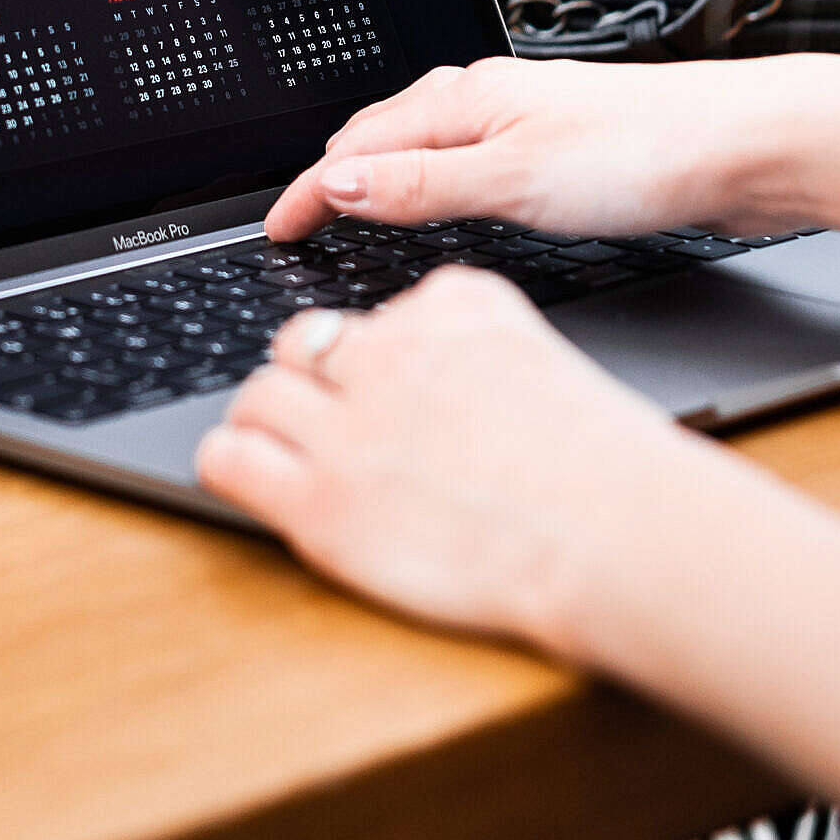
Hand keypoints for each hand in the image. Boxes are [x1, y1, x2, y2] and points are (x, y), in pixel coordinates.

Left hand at [194, 262, 695, 648]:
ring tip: (288, 451)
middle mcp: (390, 351)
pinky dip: (231, 460)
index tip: (381, 384)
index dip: (372, 355)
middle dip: (310, 378)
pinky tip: (251, 474)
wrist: (610, 534)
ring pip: (259, 392)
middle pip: (304, 340)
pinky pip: (230, 457)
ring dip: (269, 418)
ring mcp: (348, 427)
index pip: (377, 310)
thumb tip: (445, 376)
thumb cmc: (601, 469)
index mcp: (451, 305)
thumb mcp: (544, 361)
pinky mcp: (321, 502)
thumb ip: (480, 352)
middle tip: (330, 421)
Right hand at [267, 53, 801, 243]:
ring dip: (385, 170)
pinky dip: (435, 178)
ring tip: (358, 205)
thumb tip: (339, 185)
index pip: (359, 147)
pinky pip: (472, 158)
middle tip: (302, 218)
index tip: (277, 229)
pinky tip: (453, 199)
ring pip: (430, 141)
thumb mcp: (516, 182)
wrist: (749, 147)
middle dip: (336, 170)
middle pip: (386, 132)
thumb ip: (424, 187)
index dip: (311, 192)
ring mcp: (529, 120)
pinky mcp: (563, 147)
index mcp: (468, 100)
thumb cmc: (647, 153)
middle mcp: (492, 101)